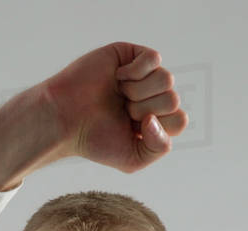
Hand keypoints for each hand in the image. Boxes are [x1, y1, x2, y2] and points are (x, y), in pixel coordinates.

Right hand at [41, 42, 188, 172]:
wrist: (67, 119)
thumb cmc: (96, 140)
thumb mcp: (134, 159)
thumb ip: (159, 147)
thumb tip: (158, 117)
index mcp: (156, 120)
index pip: (179, 120)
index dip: (158, 127)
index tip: (134, 129)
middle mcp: (152, 96)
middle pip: (174, 99)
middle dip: (145, 110)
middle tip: (122, 112)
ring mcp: (143, 75)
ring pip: (167, 79)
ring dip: (139, 93)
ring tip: (119, 95)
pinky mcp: (131, 55)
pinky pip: (154, 58)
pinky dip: (136, 72)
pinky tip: (118, 78)